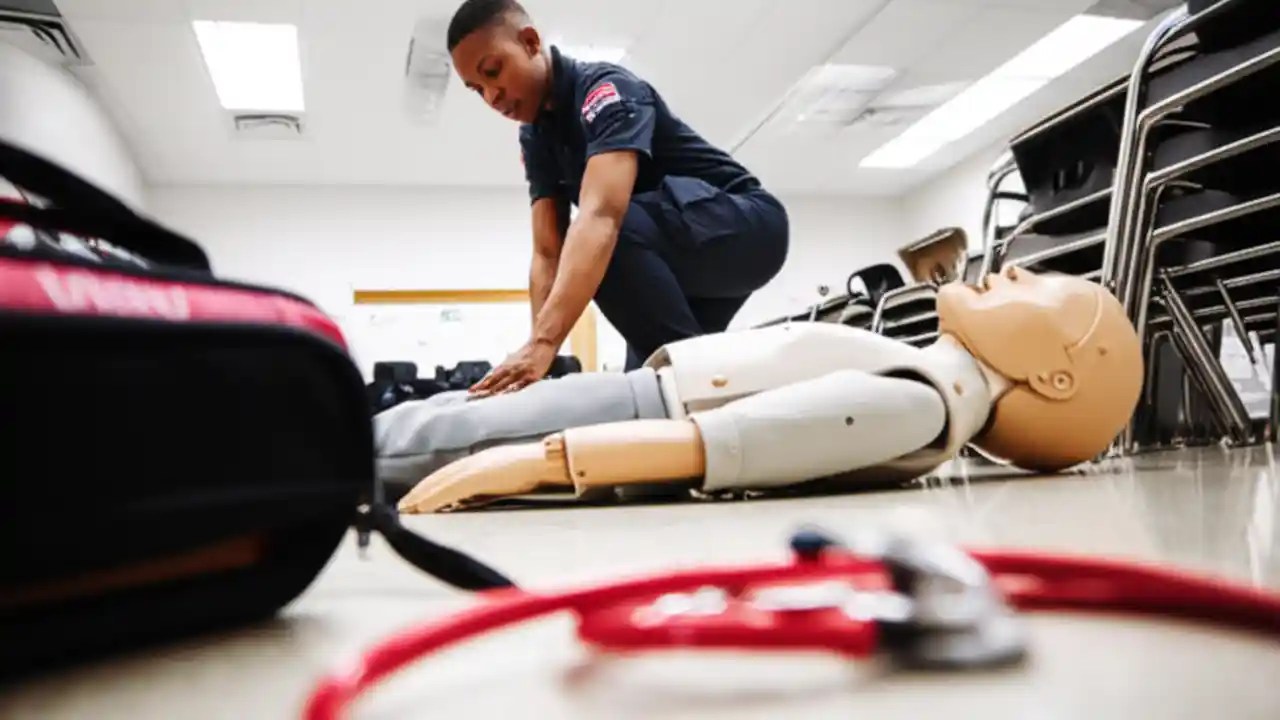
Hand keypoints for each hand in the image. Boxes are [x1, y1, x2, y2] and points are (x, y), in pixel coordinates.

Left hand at [397, 441, 569, 512]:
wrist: (549, 462)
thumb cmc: (534, 471)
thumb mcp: (505, 478)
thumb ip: (486, 486)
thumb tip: (467, 500)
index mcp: (482, 461)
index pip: (449, 474)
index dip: (430, 486)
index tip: (416, 498)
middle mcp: (475, 461)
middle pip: (440, 477)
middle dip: (419, 492)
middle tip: (403, 506)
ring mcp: (477, 467)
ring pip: (441, 483)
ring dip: (421, 497)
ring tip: (407, 509)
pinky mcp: (479, 476)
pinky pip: (451, 489)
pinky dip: (435, 499)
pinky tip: (424, 508)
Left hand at [468, 338, 557, 396]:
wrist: (541, 344)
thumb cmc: (527, 354)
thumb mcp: (511, 361)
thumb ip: (502, 371)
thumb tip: (490, 380)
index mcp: (505, 366)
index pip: (490, 377)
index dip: (480, 384)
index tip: (471, 391)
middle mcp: (511, 369)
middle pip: (495, 381)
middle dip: (484, 389)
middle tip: (475, 396)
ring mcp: (521, 372)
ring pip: (506, 383)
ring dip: (496, 390)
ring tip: (486, 397)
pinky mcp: (532, 376)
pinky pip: (522, 384)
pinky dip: (514, 389)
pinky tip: (508, 394)